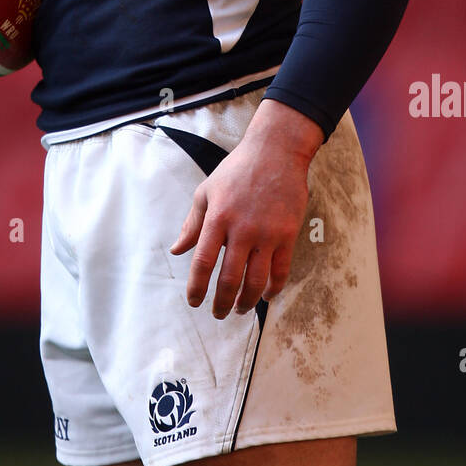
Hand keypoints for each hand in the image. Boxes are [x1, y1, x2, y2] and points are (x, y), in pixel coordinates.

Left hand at [170, 99, 324, 317]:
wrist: (276, 151)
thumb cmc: (237, 169)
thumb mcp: (207, 191)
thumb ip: (192, 224)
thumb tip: (177, 251)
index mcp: (218, 218)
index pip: (203, 262)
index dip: (197, 287)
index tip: (194, 302)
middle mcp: (242, 229)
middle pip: (229, 279)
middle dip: (221, 302)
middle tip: (218, 314)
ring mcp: (267, 233)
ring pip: (256, 281)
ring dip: (246, 301)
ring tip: (239, 309)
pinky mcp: (288, 234)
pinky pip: (281, 271)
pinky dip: (273, 288)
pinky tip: (266, 295)